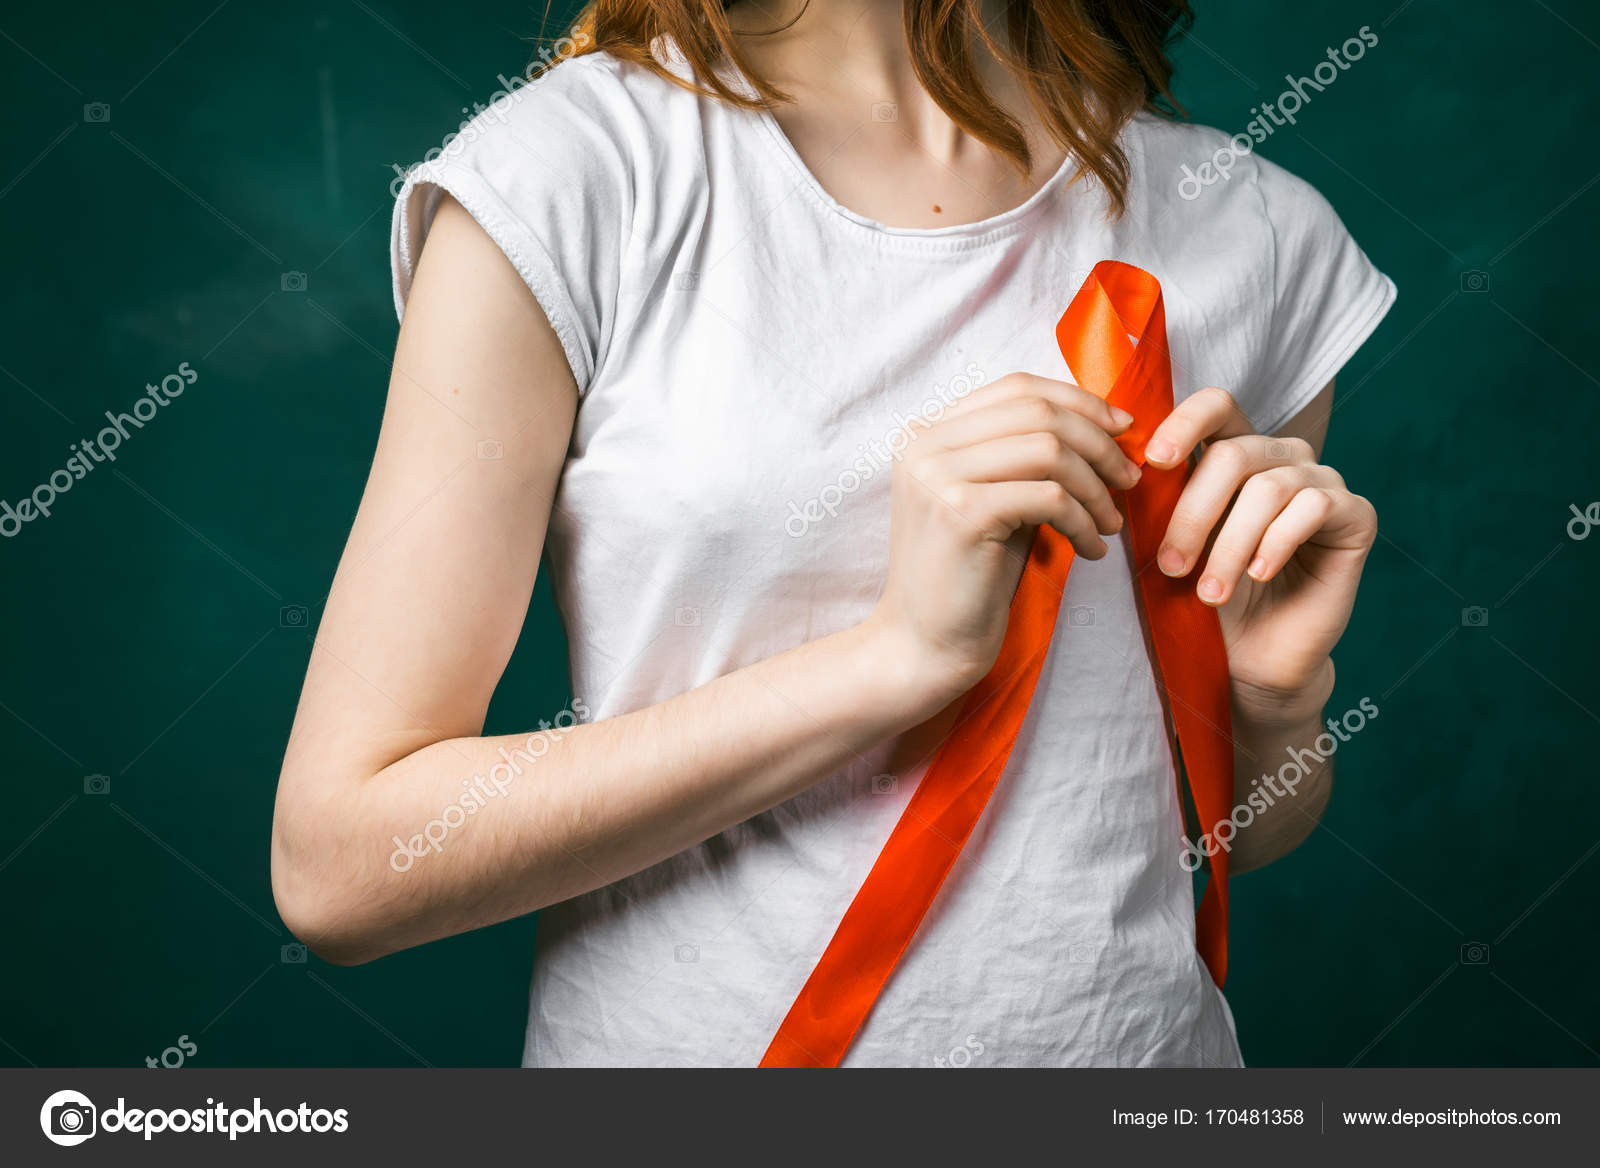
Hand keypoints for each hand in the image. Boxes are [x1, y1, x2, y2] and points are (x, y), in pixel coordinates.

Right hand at [869, 373, 1142, 709]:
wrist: (923, 646)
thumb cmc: (969, 576)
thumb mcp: (998, 499)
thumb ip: (1028, 458)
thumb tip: (1105, 422)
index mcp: (928, 432)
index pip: (1017, 388)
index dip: (1079, 401)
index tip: (1122, 428)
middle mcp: (924, 444)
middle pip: (1038, 412)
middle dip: (1098, 443)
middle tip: (1129, 480)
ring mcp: (938, 476)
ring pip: (1050, 450)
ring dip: (1096, 487)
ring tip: (1111, 523)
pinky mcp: (960, 513)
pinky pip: (1050, 497)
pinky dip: (1084, 521)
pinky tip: (1091, 550)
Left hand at [1144, 387, 1376, 722]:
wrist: (1251, 660)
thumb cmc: (1207, 597)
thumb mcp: (1175, 544)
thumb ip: (1159, 502)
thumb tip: (1122, 467)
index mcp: (1236, 452)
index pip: (1217, 405)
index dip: (1185, 422)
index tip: (1154, 462)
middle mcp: (1283, 457)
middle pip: (1233, 454)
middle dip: (1194, 513)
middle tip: (1171, 568)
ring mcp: (1323, 482)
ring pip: (1269, 488)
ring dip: (1230, 546)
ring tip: (1210, 593)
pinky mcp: (1355, 515)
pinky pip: (1315, 508)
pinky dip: (1277, 543)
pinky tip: (1259, 575)